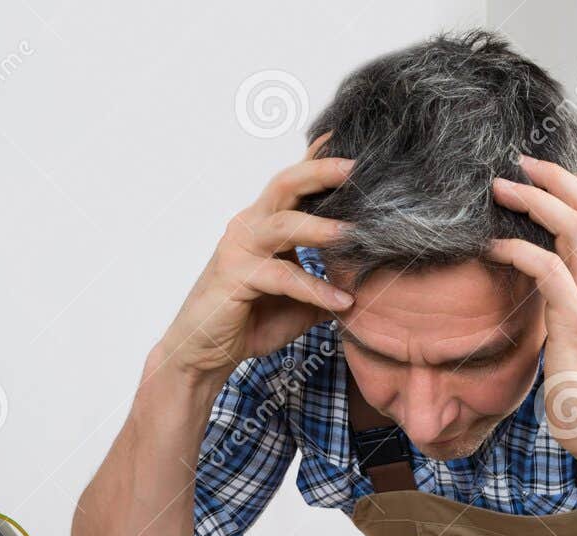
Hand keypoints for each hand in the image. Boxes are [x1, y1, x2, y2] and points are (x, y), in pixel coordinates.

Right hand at [153, 136, 354, 388]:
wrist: (206, 353)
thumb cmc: (250, 321)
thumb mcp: (300, 300)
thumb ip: (328, 281)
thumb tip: (370, 280)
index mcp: (266, 223)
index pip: (294, 183)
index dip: (318, 159)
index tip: (350, 141)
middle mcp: (250, 226)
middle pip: (285, 185)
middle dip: (320, 173)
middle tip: (356, 169)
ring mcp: (239, 249)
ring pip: (282, 225)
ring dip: (318, 227)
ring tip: (352, 233)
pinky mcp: (235, 277)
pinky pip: (282, 277)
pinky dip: (314, 289)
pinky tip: (341, 302)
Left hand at [487, 156, 576, 450]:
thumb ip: (567, 312)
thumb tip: (542, 297)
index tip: (543, 173)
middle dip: (554, 178)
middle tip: (518, 163)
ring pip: (574, 227)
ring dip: (534, 201)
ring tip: (501, 188)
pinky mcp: (575, 321)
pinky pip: (548, 269)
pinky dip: (518, 250)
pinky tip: (493, 247)